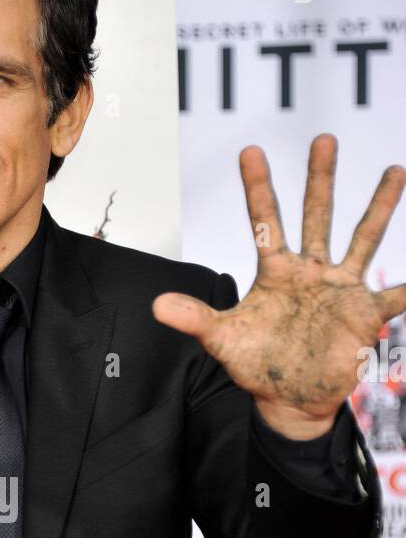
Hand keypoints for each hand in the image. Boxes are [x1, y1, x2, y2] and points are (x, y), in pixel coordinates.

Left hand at [152, 134, 405, 438]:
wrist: (289, 399)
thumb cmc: (257, 365)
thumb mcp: (222, 340)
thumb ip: (194, 318)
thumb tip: (156, 306)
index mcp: (275, 272)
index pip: (264, 221)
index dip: (257, 188)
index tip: (250, 150)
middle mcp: (310, 272)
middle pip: (316, 216)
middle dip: (320, 179)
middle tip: (323, 138)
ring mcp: (339, 289)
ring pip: (361, 239)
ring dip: (378, 207)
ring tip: (395, 171)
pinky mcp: (364, 314)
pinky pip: (395, 296)